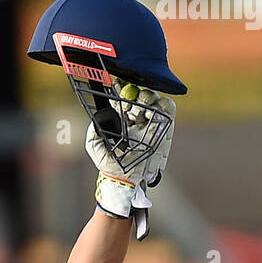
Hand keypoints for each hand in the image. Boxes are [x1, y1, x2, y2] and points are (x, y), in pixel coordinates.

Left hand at [86, 84, 175, 228]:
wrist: (126, 179)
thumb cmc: (111, 165)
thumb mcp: (96, 150)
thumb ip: (92, 135)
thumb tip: (94, 120)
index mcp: (123, 118)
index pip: (124, 95)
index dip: (121, 87)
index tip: (117, 83)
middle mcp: (138, 117)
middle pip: (140, 92)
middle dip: (135, 95)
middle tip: (127, 105)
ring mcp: (152, 121)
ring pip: (155, 97)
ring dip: (148, 100)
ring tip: (139, 114)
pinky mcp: (165, 126)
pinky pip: (168, 108)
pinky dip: (163, 106)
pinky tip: (151, 116)